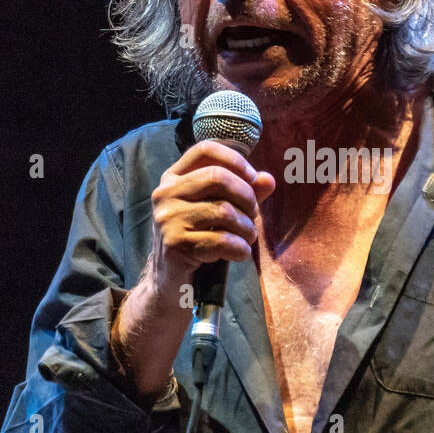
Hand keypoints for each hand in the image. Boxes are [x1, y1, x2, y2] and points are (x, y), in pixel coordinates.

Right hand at [147, 140, 275, 297]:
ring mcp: (167, 219)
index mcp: (173, 178)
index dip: (235, 159)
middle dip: (246, 197)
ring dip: (247, 228)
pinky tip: (239, 254)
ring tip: (247, 238)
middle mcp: (165, 194)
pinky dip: (240, 249)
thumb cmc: (199, 240)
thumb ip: (243, 194)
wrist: (171, 282)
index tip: (252, 178)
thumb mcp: (219, 213)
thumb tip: (268, 180)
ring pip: (224, 211)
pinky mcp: (175, 245)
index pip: (204, 150)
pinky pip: (222, 240)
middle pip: (218, 177)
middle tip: (253, 215)